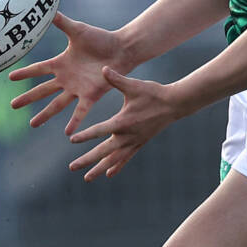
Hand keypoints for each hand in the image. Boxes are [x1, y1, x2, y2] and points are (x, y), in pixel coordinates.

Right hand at [8, 13, 131, 135]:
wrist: (122, 49)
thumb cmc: (101, 39)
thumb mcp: (77, 30)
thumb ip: (61, 22)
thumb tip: (47, 8)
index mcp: (61, 63)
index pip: (38, 69)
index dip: (24, 73)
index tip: (9, 78)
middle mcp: (66, 78)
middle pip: (42, 90)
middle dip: (28, 98)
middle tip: (13, 106)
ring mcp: (77, 88)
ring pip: (57, 104)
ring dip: (45, 114)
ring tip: (33, 124)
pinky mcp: (91, 95)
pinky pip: (81, 110)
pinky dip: (75, 121)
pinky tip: (68, 133)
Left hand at [66, 68, 188, 180]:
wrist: (174, 104)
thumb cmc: (153, 93)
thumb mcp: (134, 85)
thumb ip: (116, 79)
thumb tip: (103, 68)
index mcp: (123, 122)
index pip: (100, 130)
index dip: (85, 135)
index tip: (71, 140)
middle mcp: (127, 135)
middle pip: (103, 151)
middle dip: (87, 160)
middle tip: (71, 167)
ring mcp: (134, 142)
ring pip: (114, 159)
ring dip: (99, 168)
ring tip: (87, 178)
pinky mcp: (140, 143)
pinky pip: (126, 158)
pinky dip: (117, 166)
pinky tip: (108, 174)